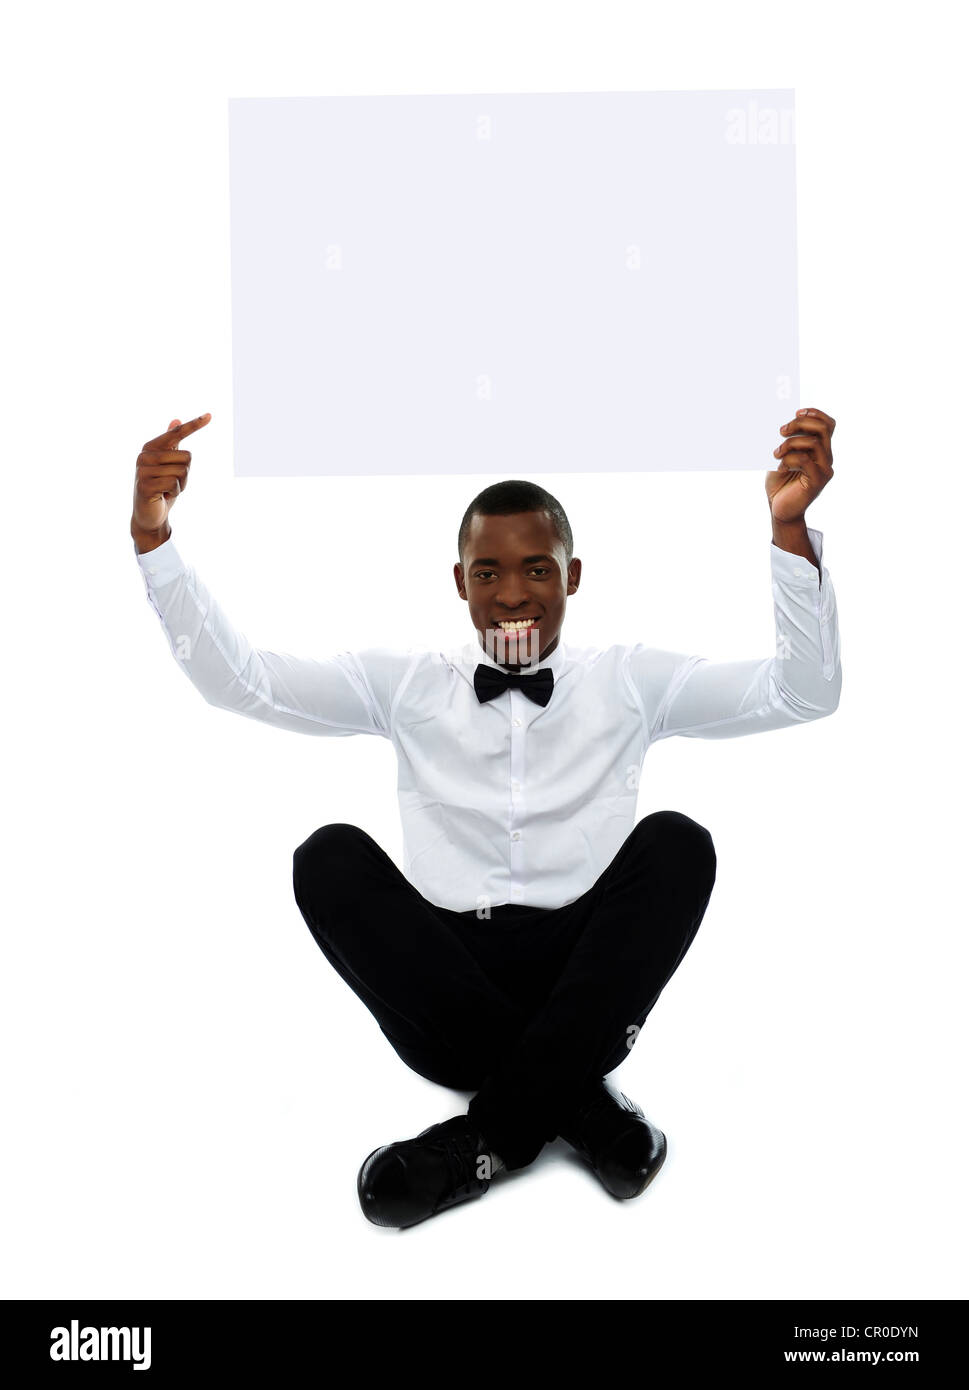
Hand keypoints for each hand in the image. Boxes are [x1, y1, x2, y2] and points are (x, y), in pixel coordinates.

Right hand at [132, 413, 210, 539]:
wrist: (148, 514)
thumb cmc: (161, 488)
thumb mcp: (168, 465)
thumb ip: (170, 444)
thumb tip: (176, 420)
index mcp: (151, 447)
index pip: (176, 434)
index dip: (194, 425)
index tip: (211, 415)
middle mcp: (145, 455)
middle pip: (187, 457)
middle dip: (185, 474)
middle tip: (171, 483)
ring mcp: (143, 470)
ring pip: (182, 471)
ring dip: (180, 484)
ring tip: (166, 490)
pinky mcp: (145, 485)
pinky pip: (174, 484)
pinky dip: (174, 493)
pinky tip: (163, 496)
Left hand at [765, 407, 834, 523]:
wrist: (779, 509)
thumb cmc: (779, 483)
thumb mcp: (781, 456)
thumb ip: (787, 441)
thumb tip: (781, 423)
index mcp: (820, 449)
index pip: (828, 424)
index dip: (815, 414)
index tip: (796, 412)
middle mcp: (826, 458)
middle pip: (823, 429)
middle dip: (801, 424)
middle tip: (782, 430)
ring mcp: (824, 470)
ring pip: (815, 443)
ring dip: (791, 443)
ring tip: (776, 453)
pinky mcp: (818, 481)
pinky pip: (805, 460)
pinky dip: (789, 459)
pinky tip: (780, 467)